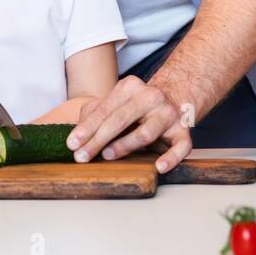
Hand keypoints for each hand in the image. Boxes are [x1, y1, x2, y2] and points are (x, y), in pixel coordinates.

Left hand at [67, 76, 192, 173]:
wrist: (174, 100)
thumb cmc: (135, 109)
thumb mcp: (114, 104)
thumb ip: (95, 114)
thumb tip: (77, 136)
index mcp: (130, 87)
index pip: (105, 109)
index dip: (86, 128)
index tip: (72, 144)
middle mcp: (151, 97)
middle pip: (121, 119)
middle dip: (98, 139)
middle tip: (83, 156)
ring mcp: (169, 114)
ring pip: (146, 133)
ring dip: (125, 145)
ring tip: (108, 155)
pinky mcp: (183, 131)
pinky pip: (180, 146)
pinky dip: (171, 158)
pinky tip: (159, 166)